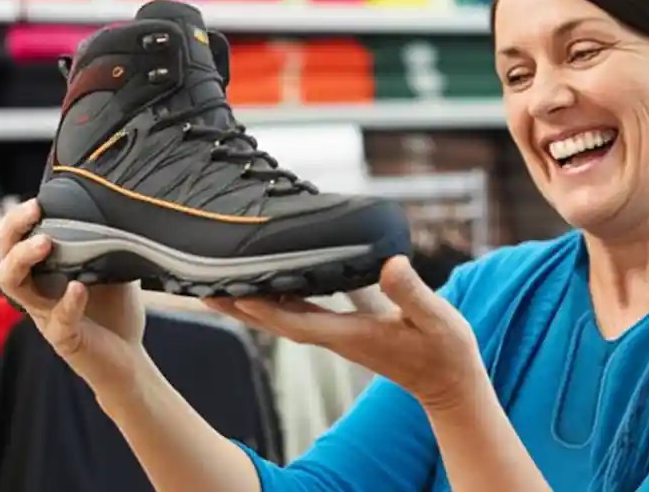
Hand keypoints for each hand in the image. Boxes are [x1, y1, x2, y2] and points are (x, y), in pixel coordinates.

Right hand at [0, 200, 148, 396]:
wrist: (128, 359)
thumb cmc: (114, 312)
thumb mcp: (113, 270)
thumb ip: (110, 245)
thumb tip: (123, 209)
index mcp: (44, 274)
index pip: (17, 242)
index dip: (19, 219)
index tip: (38, 198)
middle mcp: (36, 293)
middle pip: (4, 257)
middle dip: (13, 231)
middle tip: (33, 209)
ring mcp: (45, 316)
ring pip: (14, 286)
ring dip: (25, 260)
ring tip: (45, 242)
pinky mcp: (63, 339)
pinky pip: (57, 320)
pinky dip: (68, 302)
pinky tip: (78, 288)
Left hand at [206, 256, 483, 411]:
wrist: (450, 383)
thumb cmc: (445, 352)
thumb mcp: (436, 318)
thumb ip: (411, 293)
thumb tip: (389, 264)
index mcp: (352, 335)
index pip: (295, 321)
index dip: (261, 306)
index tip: (229, 290)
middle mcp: (337, 338)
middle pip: (275, 320)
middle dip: (237, 304)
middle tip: (198, 283)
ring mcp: (339, 336)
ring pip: (284, 316)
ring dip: (250, 301)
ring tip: (218, 279)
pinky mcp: (347, 330)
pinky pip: (303, 310)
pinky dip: (280, 295)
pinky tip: (272, 278)